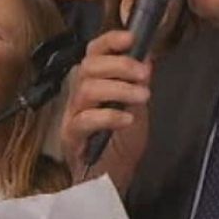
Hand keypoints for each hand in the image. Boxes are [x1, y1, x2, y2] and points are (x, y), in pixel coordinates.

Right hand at [60, 31, 151, 192]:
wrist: (112, 179)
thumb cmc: (121, 144)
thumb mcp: (137, 108)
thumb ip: (139, 84)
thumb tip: (147, 56)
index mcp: (94, 83)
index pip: (93, 52)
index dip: (109, 41)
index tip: (131, 38)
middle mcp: (79, 96)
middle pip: (88, 66)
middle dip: (120, 65)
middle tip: (145, 75)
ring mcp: (73, 116)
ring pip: (86, 89)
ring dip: (119, 88)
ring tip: (142, 97)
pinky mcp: (71, 138)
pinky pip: (84, 120)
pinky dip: (108, 115)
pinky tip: (127, 119)